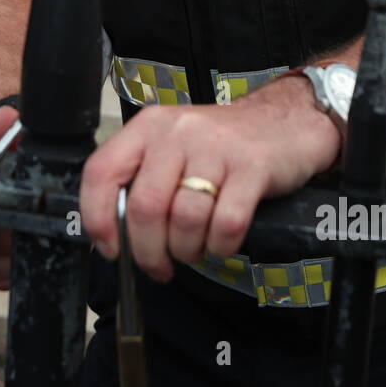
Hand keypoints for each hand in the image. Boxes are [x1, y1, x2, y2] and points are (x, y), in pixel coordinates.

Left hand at [79, 77, 339, 281]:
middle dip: (148, 251)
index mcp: (149, 126)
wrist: (288, 121)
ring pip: (184, 221)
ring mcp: (216, 147)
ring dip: (187, 250)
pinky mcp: (252, 167)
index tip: (111, 248)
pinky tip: (222, 241)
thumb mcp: (174, 147)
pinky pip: (226, 224)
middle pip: (144, 208)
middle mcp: (177, 132)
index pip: (101, 173)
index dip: (97, 219)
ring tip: (196, 249)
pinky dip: (221, 246)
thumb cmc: (224, 144)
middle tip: (160, 265)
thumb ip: (142, 180)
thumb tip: (115, 234)